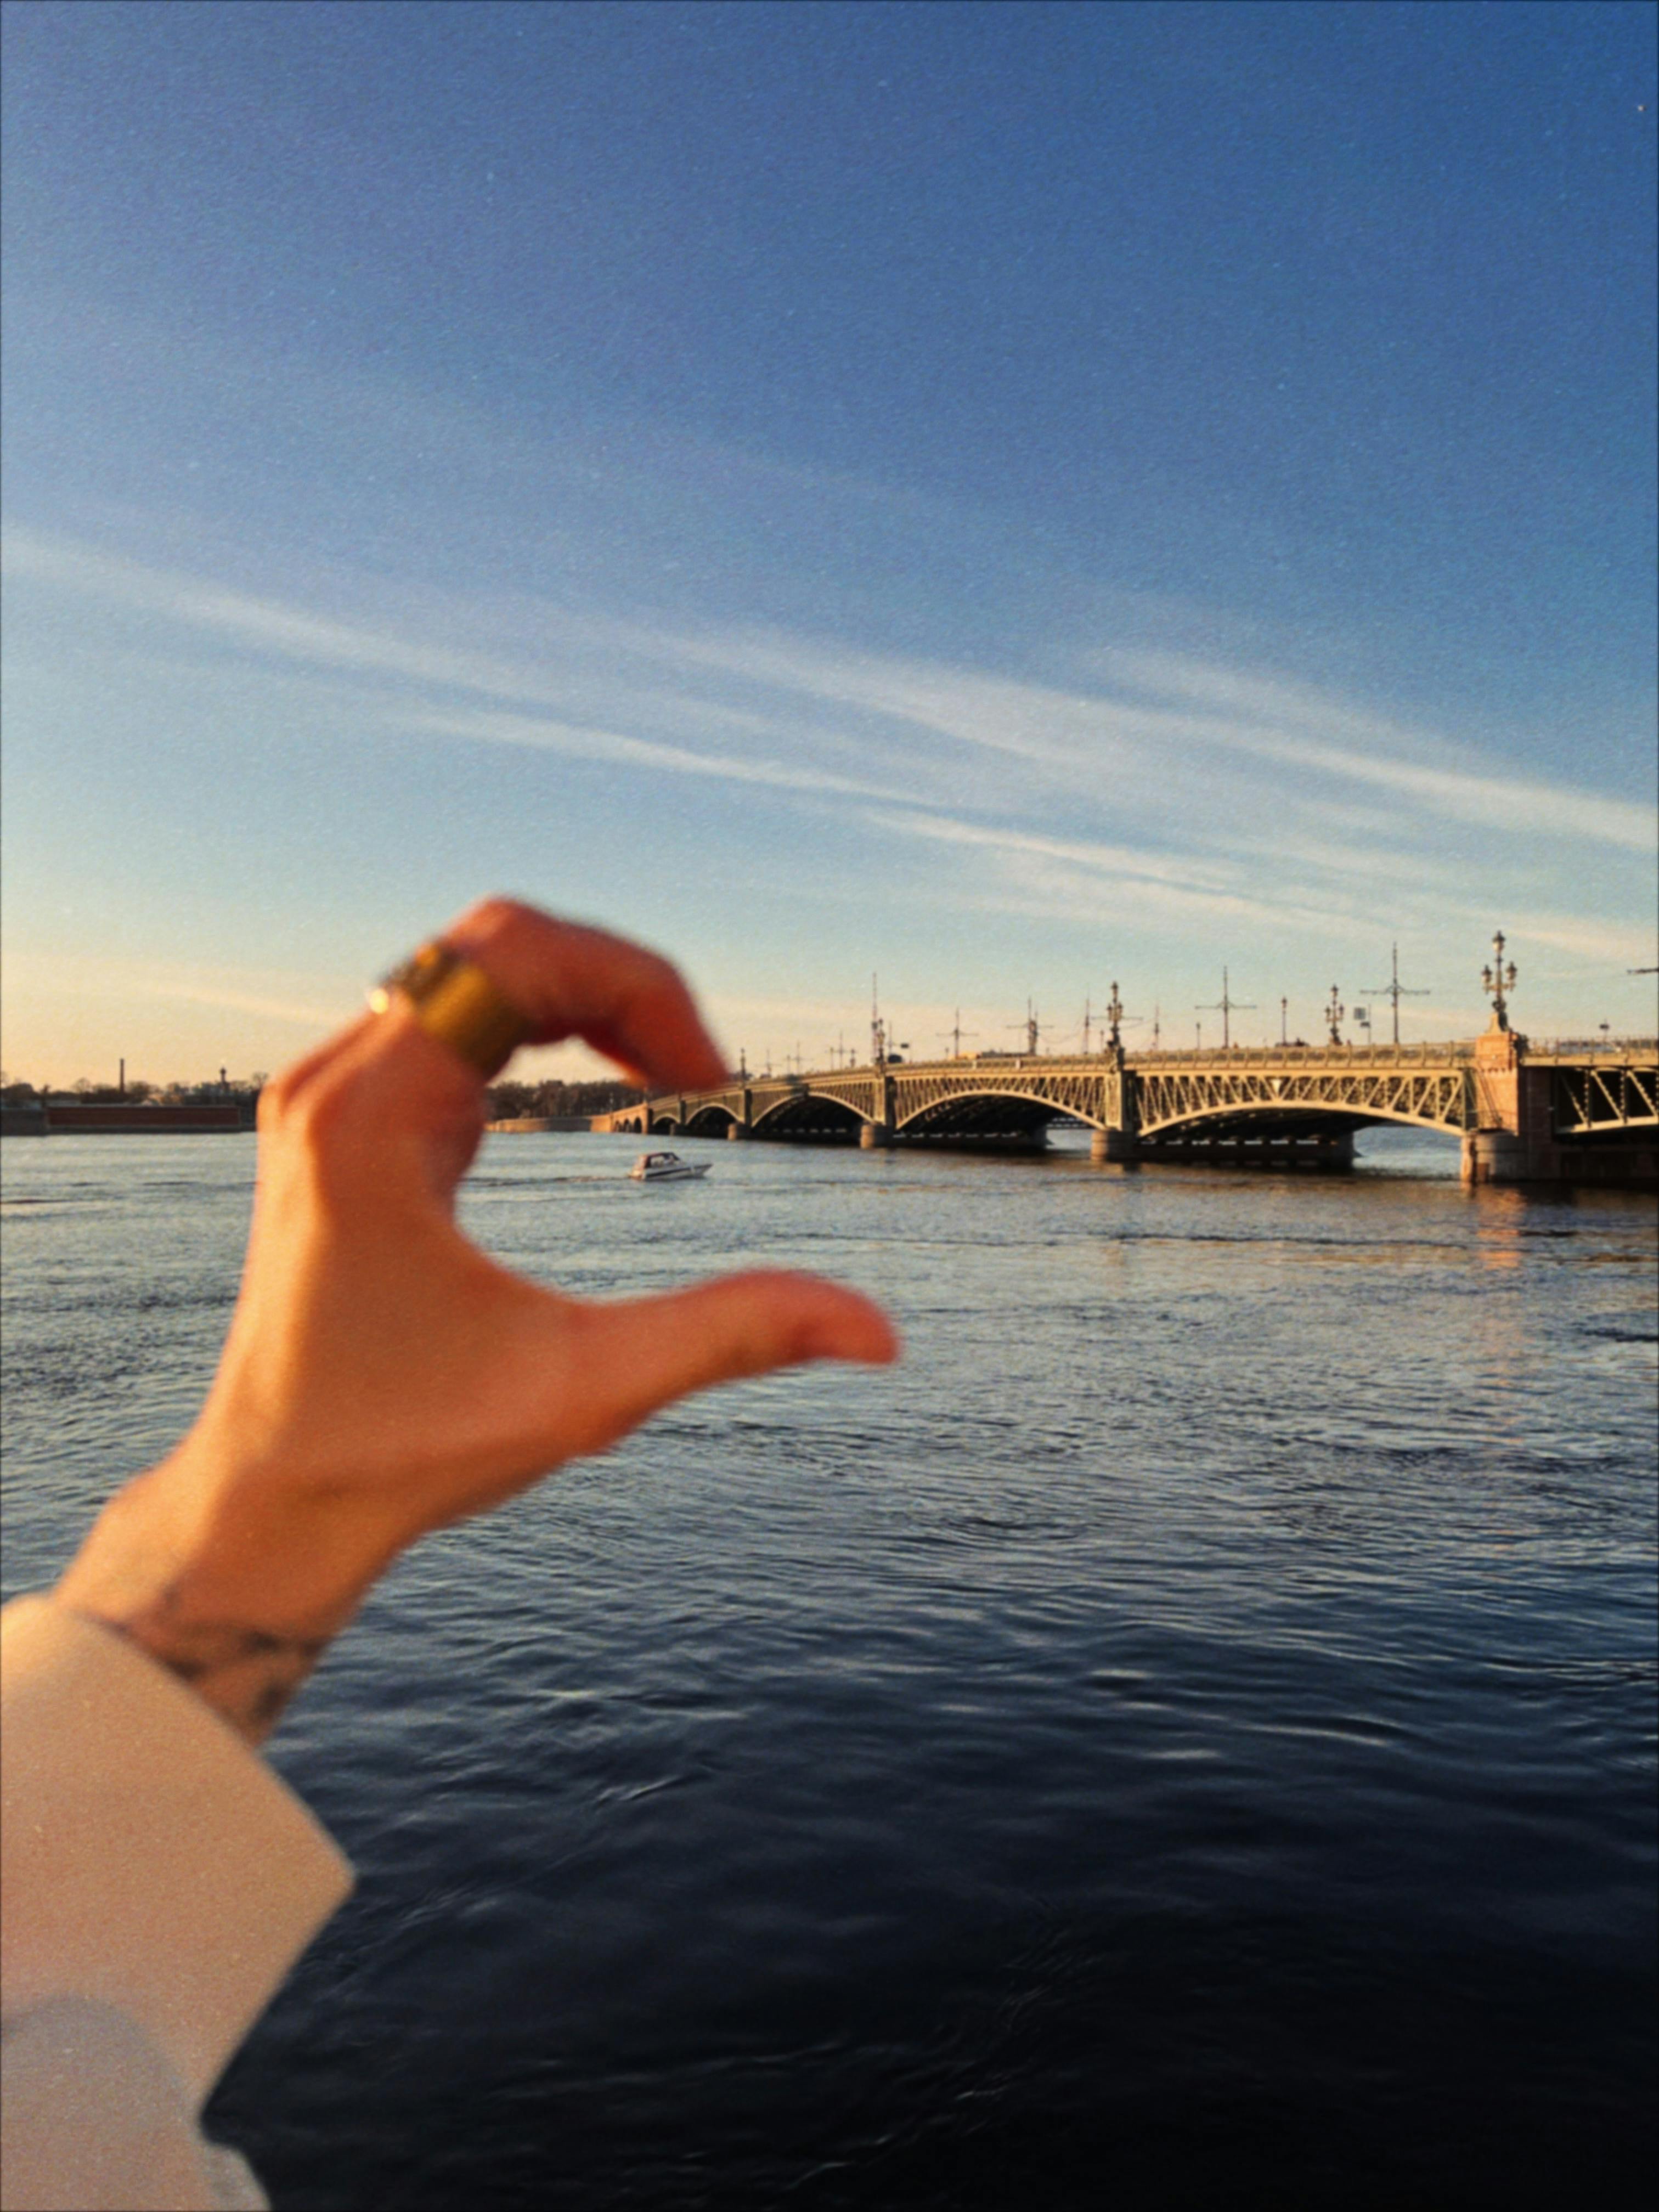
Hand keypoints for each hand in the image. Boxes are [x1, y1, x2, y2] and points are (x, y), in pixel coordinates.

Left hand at [55, 901, 897, 1739]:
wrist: (273, 1500)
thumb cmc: (407, 1450)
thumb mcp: (586, 1393)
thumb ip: (732, 1338)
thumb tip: (880, 1332)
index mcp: (370, 1120)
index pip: (515, 957)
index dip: (638, 987)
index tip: (710, 1084)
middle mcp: (334, 1083)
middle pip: (497, 941)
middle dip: (620, 983)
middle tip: (699, 1074)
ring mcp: (328, 1095)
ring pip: (472, 968)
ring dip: (583, 999)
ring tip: (666, 1074)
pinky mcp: (342, 1120)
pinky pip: (449, 1014)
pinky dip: (539, 1026)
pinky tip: (599, 1081)